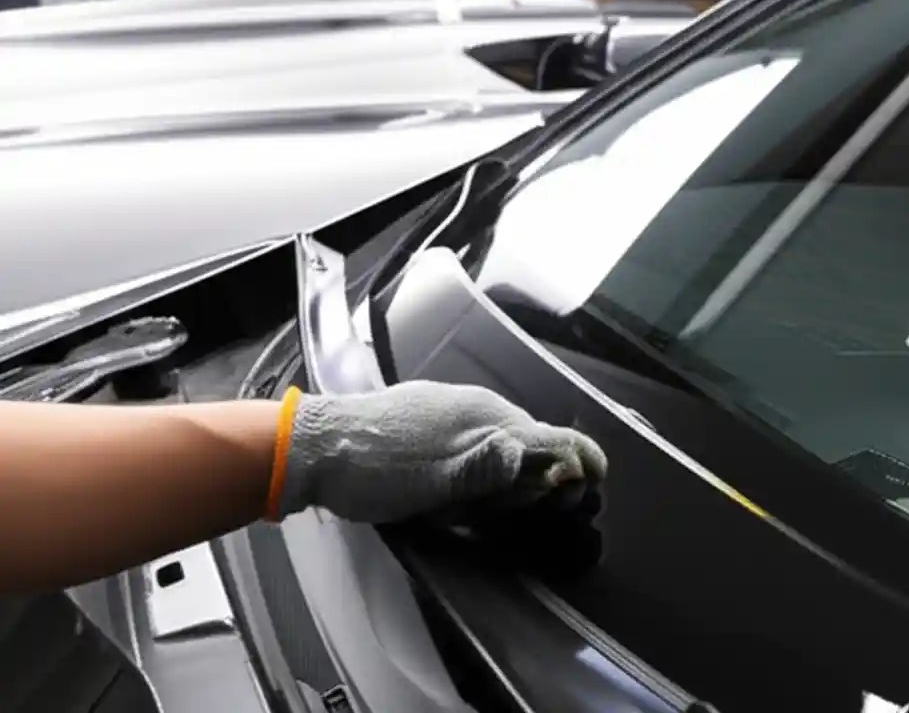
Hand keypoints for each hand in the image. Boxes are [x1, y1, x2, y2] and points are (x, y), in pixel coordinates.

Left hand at [272, 381, 606, 522]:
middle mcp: (478, 405)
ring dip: (502, 477)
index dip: (581, 463)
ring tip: (473, 508)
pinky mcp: (427, 414)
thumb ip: (497, 470)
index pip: (557, 437)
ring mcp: (451, 406)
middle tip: (509, 512)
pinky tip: (456, 488)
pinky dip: (479, 466)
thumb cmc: (377, 468)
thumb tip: (553, 462)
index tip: (590, 486)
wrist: (310, 446)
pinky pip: (473, 440)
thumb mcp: (441, 482)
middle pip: (533, 442)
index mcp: (490, 418)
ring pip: (502, 442)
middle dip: (536, 479)